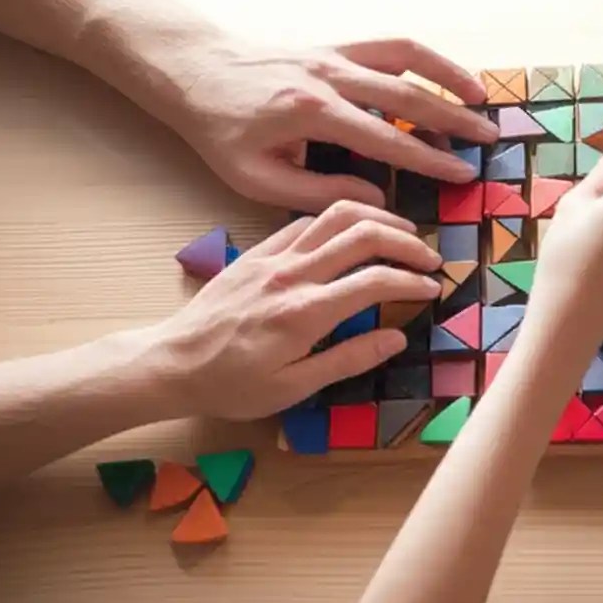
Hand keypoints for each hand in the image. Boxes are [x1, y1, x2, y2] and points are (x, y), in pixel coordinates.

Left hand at [151, 201, 441, 419]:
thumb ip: (348, 359)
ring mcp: (273, 257)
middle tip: (428, 258)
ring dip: (377, 218)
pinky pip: (305, 220)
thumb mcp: (293, 388)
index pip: (376, 281)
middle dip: (406, 241)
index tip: (433, 290)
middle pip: (363, 234)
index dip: (412, 281)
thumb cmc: (231, 386)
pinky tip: (352, 231)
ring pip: (335, 214)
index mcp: (305, 313)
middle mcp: (293, 274)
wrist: (170, 363)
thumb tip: (397, 338)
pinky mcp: (257, 251)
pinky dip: (338, 218)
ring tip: (401, 232)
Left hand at [154, 35, 498, 212]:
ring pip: (406, 58)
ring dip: (448, 76)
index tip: (462, 175)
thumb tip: (375, 203)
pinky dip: (425, 59)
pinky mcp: (335, 45)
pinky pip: (389, 46)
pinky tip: (447, 76)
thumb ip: (317, 193)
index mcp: (312, 113)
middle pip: (408, 95)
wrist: (193, 71)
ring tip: (481, 99)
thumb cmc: (221, 132)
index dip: (429, 160)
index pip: (387, 139)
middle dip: (454, 119)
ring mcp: (334, 54)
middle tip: (488, 141)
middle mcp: (330, 76)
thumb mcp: (256, 178)